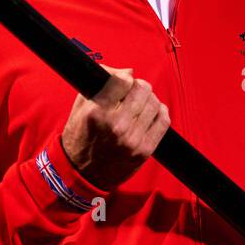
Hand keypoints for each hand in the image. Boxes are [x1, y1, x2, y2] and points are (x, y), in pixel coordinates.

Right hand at [60, 65, 169, 189]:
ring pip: (155, 103)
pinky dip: (160, 112)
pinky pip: (164, 122)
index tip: (123, 81)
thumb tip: (126, 71)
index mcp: (97, 112)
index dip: (124, 77)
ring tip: (141, 103)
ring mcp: (132, 139)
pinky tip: (151, 113)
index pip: (123, 80)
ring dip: (149, 99)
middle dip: (138, 86)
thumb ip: (100, 84)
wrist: (82, 173)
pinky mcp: (144, 150)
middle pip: (142, 89)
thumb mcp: (81, 107)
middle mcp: (116, 126)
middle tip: (134, 91)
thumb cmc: (80, 137)